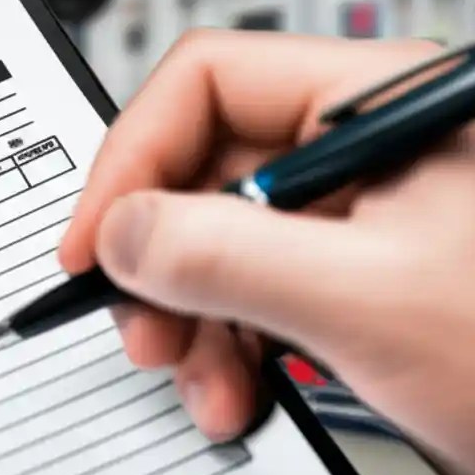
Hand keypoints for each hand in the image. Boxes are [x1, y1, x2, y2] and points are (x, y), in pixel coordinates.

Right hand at [59, 30, 474, 474]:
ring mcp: (345, 215)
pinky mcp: (338, 276)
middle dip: (160, 260)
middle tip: (146, 326)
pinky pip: (241, 292)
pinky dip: (219, 346)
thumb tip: (123, 234)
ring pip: (209, 240)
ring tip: (199, 379)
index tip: (99, 240)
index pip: (207, 83)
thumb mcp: (364, 301)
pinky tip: (230, 390)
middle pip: (197, 170)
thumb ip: (227, 257)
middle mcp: (353, 146)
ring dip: (186, 318)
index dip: (133, 158)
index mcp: (375, 103)